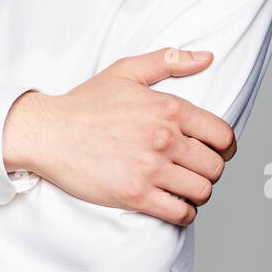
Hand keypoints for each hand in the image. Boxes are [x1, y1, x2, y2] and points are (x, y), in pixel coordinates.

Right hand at [3, 48, 235, 225]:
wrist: (47, 132)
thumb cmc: (85, 103)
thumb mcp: (126, 70)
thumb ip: (169, 61)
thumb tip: (206, 58)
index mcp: (168, 108)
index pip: (222, 136)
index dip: (224, 148)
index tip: (215, 153)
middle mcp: (164, 138)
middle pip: (215, 166)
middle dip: (209, 170)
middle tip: (193, 171)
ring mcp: (150, 168)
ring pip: (202, 191)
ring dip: (197, 193)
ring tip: (183, 188)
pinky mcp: (135, 195)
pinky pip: (180, 212)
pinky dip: (183, 213)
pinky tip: (172, 204)